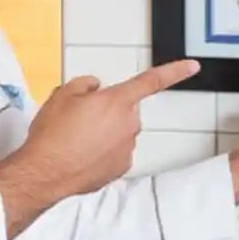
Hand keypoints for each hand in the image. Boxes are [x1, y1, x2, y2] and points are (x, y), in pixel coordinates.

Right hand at [0, 59, 201, 237]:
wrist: (45, 173)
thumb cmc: (53, 133)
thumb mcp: (61, 95)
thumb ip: (85, 84)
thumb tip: (95, 89)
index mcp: (116, 101)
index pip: (151, 81)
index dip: (174, 72)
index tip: (193, 66)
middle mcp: (128, 124)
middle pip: (125, 110)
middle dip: (109, 111)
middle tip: (80, 118)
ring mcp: (127, 148)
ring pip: (120, 131)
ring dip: (105, 132)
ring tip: (76, 140)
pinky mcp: (121, 168)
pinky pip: (116, 152)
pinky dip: (103, 152)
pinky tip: (82, 155)